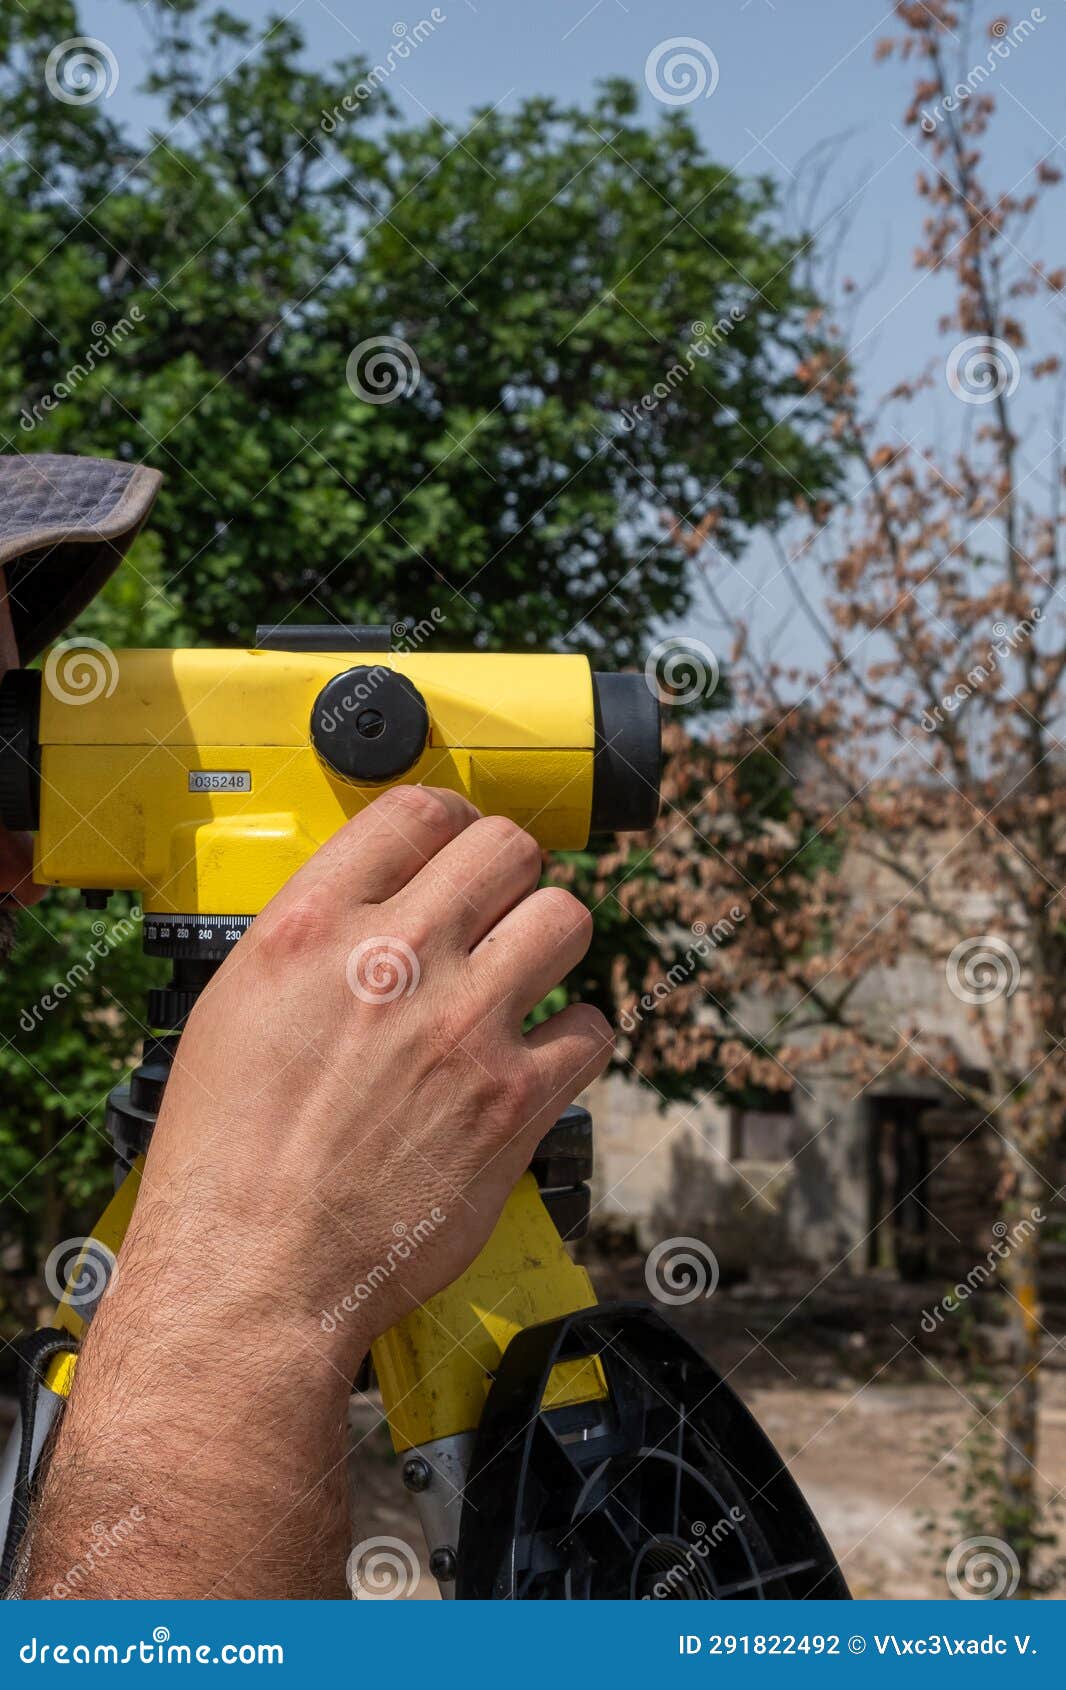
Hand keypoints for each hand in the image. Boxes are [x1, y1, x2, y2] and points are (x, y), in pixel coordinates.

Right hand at [134, 785, 612, 1364]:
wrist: (253, 1273)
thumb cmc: (225, 1161)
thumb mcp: (234, 1012)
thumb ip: (312, 944)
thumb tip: (371, 911)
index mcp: (312, 927)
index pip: (415, 811)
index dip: (450, 820)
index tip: (459, 843)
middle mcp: (394, 958)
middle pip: (506, 847)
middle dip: (510, 872)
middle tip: (500, 907)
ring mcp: (464, 1025)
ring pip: (566, 917)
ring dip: (553, 939)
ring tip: (529, 971)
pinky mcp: (515, 1099)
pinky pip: (591, 1027)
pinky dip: (573, 1040)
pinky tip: (539, 1057)